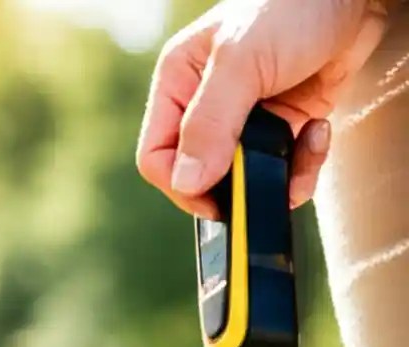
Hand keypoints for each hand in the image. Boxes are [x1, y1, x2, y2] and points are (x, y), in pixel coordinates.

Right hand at [136, 0, 394, 217]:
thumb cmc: (291, 8)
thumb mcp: (241, 63)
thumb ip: (210, 125)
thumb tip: (186, 183)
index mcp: (178, 84)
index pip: (156, 154)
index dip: (180, 183)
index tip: (215, 198)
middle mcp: (205, 104)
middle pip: (201, 172)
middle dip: (237, 181)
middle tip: (268, 175)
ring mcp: (246, 117)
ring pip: (245, 175)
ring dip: (279, 174)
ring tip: (305, 144)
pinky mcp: (284, 122)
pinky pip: (283, 165)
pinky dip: (304, 162)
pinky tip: (318, 131)